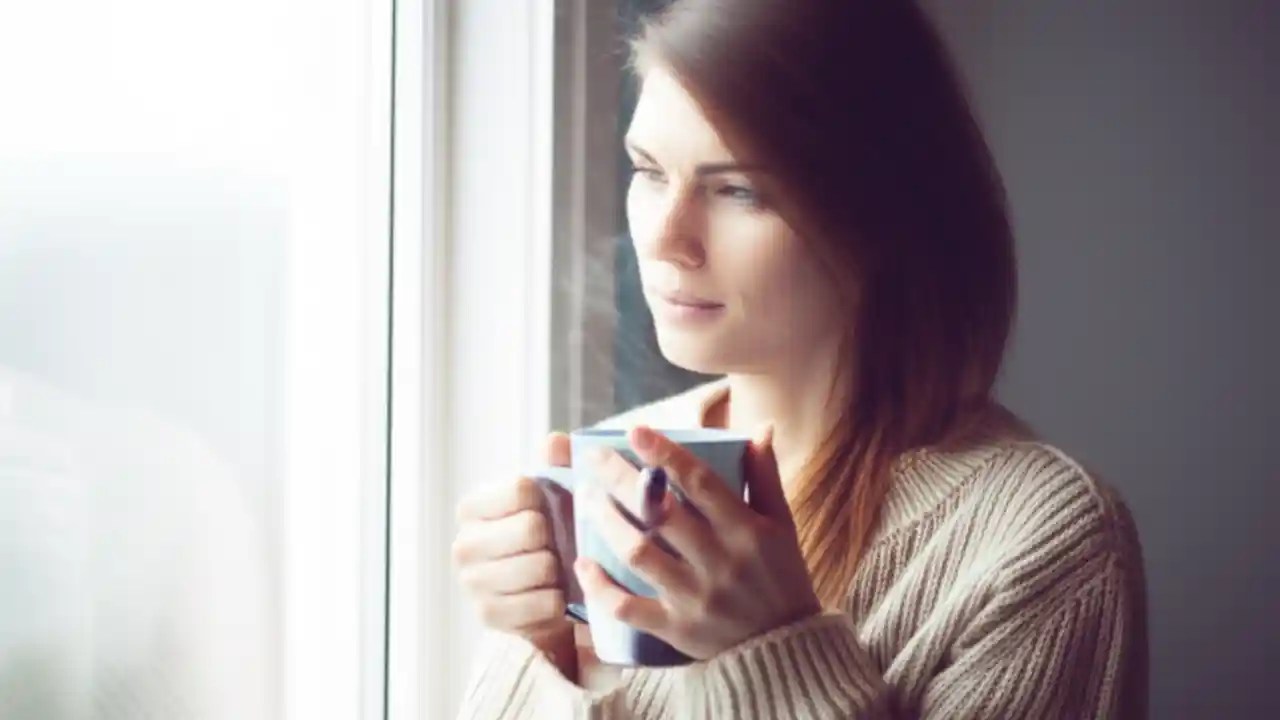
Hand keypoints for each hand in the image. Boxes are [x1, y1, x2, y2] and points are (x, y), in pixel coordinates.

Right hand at [451, 433, 575, 660]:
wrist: (541, 596)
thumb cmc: (550, 536)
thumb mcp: (556, 494)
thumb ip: (559, 462)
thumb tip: (555, 442)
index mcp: (473, 507)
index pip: (521, 489)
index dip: (547, 499)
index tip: (549, 510)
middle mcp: (463, 543)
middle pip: (532, 528)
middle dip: (556, 538)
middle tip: (558, 546)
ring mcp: (472, 583)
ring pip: (540, 567)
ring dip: (560, 571)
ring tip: (557, 571)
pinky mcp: (488, 616)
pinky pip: (543, 603)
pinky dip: (559, 601)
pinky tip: (554, 596)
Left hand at [575, 424, 821, 659]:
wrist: (786, 648)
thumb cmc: (781, 576)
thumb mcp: (782, 524)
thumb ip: (765, 476)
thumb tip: (762, 427)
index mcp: (746, 530)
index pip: (700, 482)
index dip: (666, 454)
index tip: (635, 431)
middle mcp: (719, 562)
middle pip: (660, 513)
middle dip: (621, 479)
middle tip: (594, 457)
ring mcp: (694, 597)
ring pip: (639, 554)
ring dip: (607, 522)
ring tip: (587, 496)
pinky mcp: (676, 628)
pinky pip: (629, 608)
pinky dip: (601, 587)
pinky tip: (583, 562)